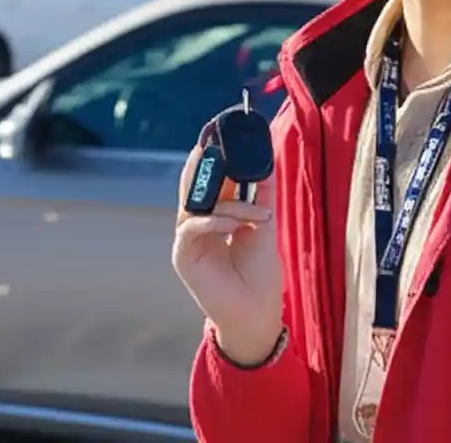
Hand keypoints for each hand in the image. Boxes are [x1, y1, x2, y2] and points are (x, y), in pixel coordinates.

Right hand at [172, 144, 284, 364]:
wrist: (256, 316)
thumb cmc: (258, 276)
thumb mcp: (264, 227)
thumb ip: (261, 196)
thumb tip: (266, 161)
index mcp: (214, 214)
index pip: (210, 178)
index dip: (216, 155)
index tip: (228, 133)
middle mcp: (196, 223)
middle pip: (194, 184)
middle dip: (208, 162)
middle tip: (221, 143)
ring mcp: (188, 239)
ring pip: (196, 204)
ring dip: (228, 202)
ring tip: (257, 211)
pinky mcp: (183, 256)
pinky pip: (192, 227)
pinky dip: (215, 222)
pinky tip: (235, 226)